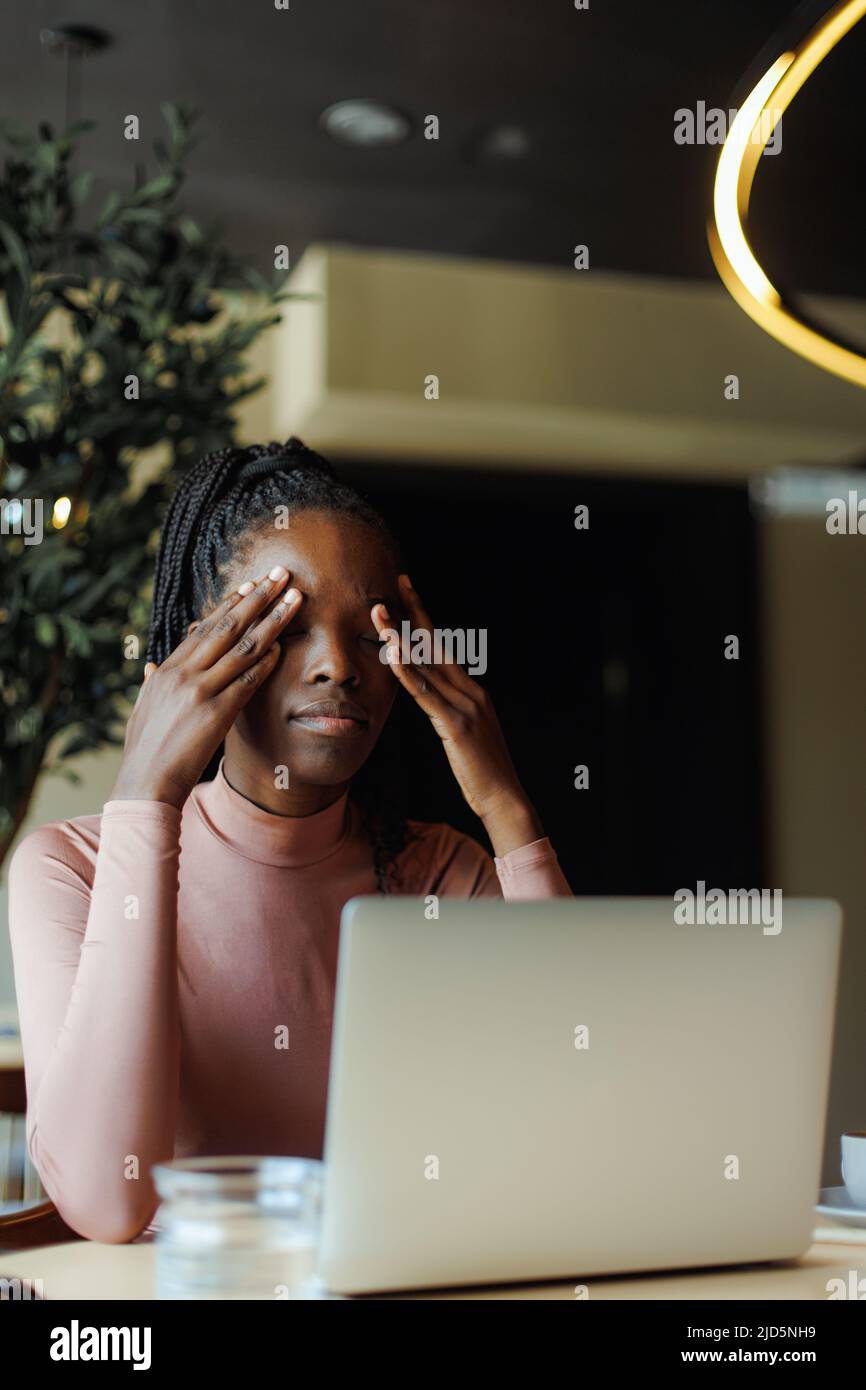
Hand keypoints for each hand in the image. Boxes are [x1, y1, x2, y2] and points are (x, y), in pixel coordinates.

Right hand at [111, 567, 300, 808]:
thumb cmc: (145, 751)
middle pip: (228, 627)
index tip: (251, 585)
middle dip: (258, 598)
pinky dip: (266, 661)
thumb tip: (152, 666)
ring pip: (243, 647)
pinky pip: (247, 681)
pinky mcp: (216, 714)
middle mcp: (183, 673)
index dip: (231, 604)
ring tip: (295, 600)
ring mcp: (200, 692)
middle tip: (280, 575)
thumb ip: (152, 685)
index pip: (205, 628)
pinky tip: (283, 646)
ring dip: (273, 620)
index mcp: (167, 670)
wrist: (144, 784)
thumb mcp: (143, 709)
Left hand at [372, 574, 543, 853]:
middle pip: (435, 647)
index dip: (424, 622)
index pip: (444, 650)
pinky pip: (425, 693)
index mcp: (473, 693)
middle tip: (389, 591)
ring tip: (379, 614)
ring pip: (426, 664)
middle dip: (411, 616)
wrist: (505, 799)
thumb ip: (451, 713)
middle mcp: (471, 692)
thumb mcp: (467, 736)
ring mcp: (465, 706)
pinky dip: (406, 672)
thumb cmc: (484, 774)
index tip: (407, 596)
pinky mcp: (455, 725)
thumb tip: (433, 700)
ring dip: (400, 637)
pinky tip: (391, 655)